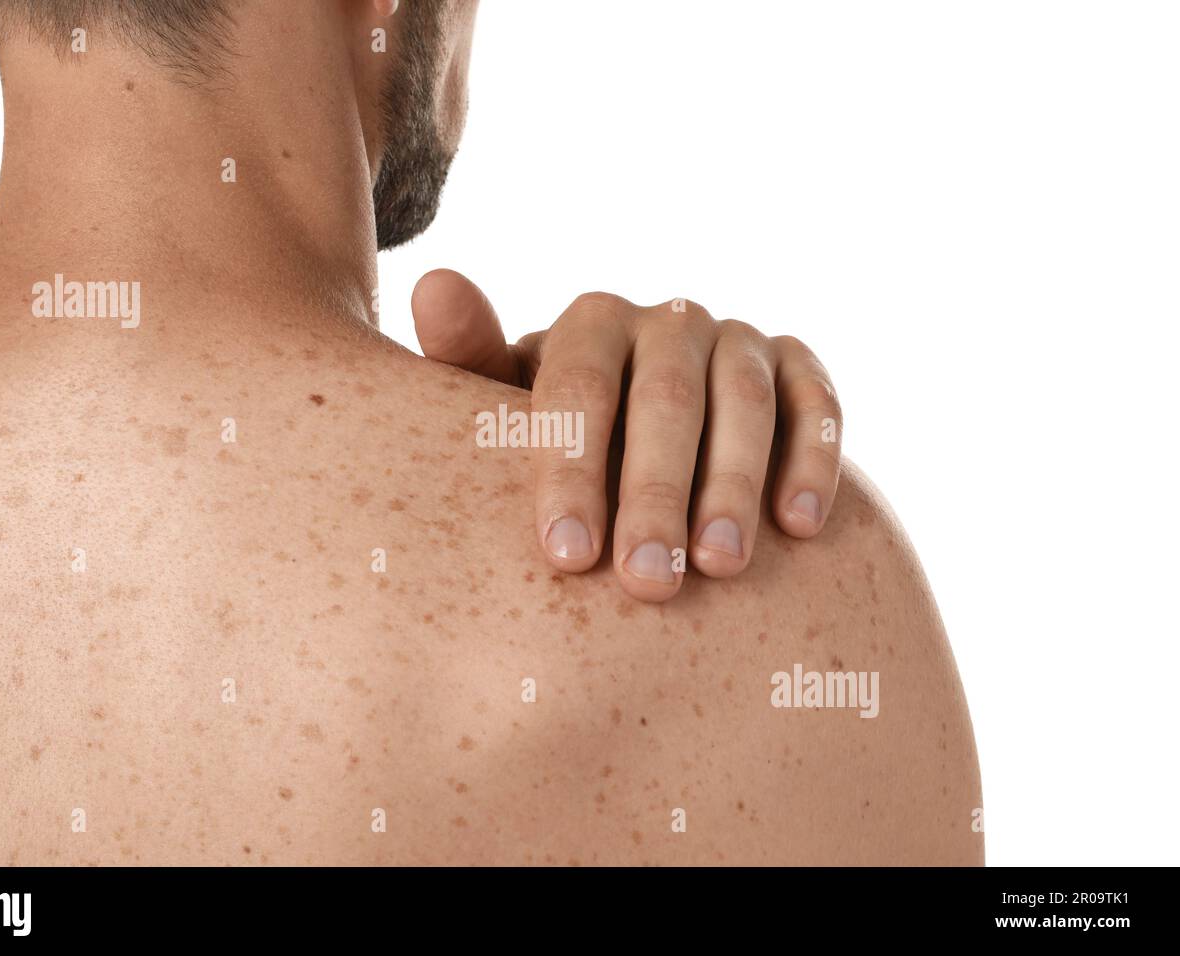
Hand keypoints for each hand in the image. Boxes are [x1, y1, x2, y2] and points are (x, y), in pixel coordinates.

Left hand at [412, 268, 842, 602]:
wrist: (641, 435)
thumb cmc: (562, 442)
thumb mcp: (508, 409)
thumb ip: (471, 358)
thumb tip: (434, 283)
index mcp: (590, 326)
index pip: (578, 389)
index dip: (572, 471)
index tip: (566, 557)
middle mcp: (667, 321)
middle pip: (665, 400)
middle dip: (655, 495)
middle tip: (646, 584)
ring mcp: (737, 342)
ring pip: (743, 402)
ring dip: (733, 485)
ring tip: (719, 568)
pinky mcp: (798, 370)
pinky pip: (817, 404)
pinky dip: (812, 459)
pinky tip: (800, 529)